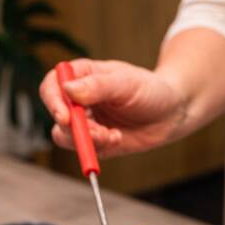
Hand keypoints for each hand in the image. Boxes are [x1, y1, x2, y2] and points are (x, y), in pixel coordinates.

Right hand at [39, 58, 187, 157]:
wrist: (172, 113)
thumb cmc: (151, 89)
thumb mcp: (126, 83)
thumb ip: (97, 86)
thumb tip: (68, 90)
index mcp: (82, 75)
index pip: (52, 86)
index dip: (53, 101)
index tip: (65, 116)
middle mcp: (79, 98)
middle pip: (57, 114)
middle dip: (75, 127)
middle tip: (99, 132)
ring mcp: (87, 121)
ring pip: (66, 135)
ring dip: (86, 140)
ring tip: (112, 136)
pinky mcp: (96, 141)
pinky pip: (85, 148)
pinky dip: (97, 148)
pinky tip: (117, 138)